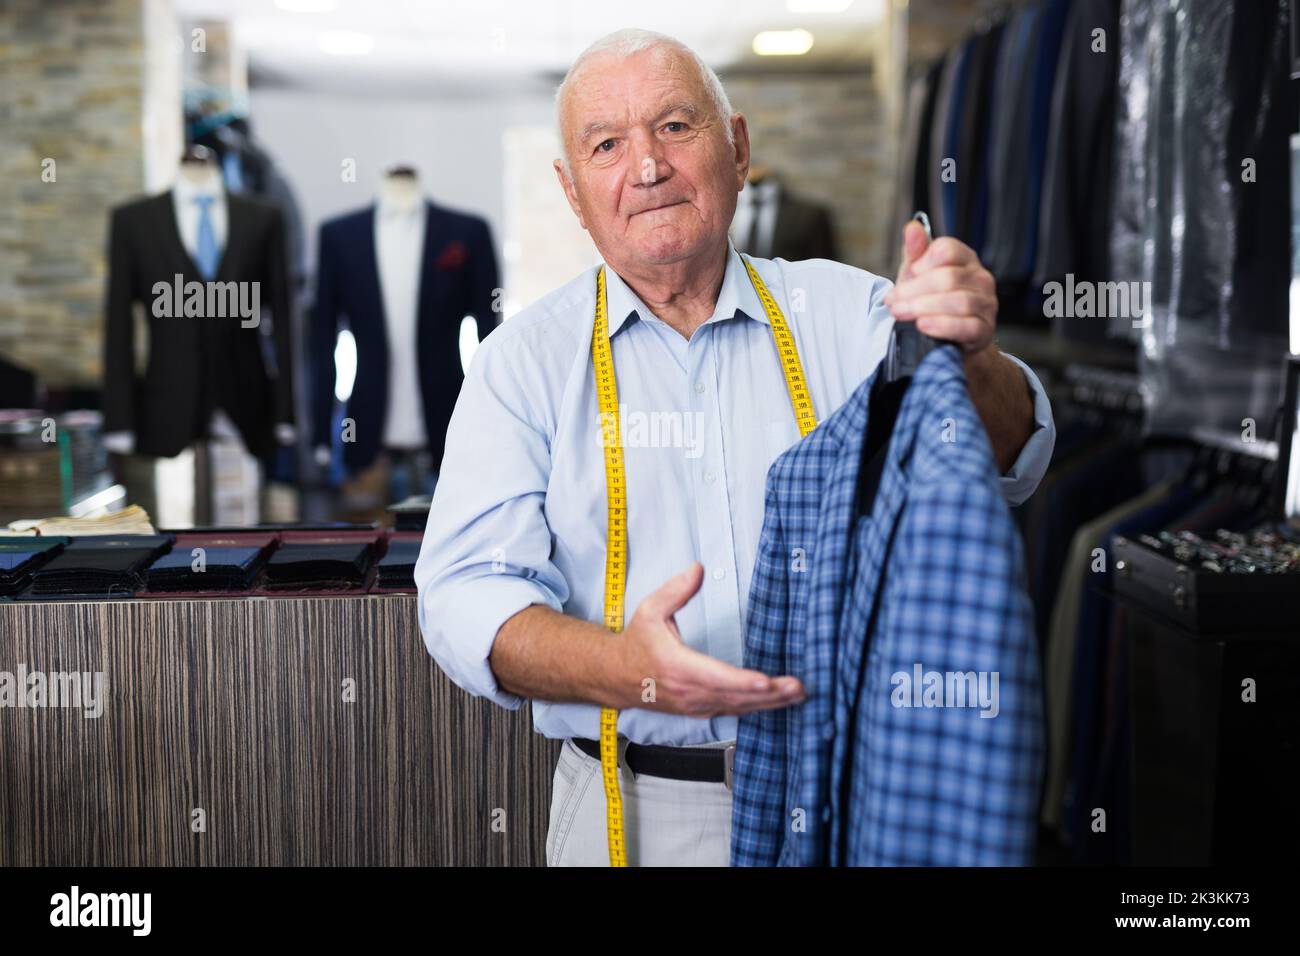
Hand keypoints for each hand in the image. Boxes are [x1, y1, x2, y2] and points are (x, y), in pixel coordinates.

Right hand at [615, 562, 804, 716]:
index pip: (715, 677)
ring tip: (798, 693)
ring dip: (770, 703)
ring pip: (738, 707)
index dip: (742, 681)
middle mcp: (689, 691)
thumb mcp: (650, 610)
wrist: (615, 676)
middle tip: (798, 687)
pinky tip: (779, 701)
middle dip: (769, 694)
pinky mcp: (701, 710)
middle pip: (735, 697)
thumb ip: (676, 589)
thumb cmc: (636, 643)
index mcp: (677, 666)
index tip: (766, 681)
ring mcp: (695, 705)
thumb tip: (698, 568)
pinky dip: (758, 708)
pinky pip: (734, 711)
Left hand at [882, 221, 997, 353]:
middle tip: (893, 302)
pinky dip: (942, 326)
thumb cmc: (930, 301)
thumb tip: (912, 227)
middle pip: (948, 277)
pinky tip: (923, 325)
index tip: (909, 273)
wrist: (943, 336)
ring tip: (901, 313)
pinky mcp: (985, 330)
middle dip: (915, 290)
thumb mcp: (917, 274)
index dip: (924, 261)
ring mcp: (986, 304)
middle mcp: (981, 278)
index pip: (947, 249)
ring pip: (959, 301)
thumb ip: (915, 251)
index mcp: (965, 259)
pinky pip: (968, 327)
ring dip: (924, 308)